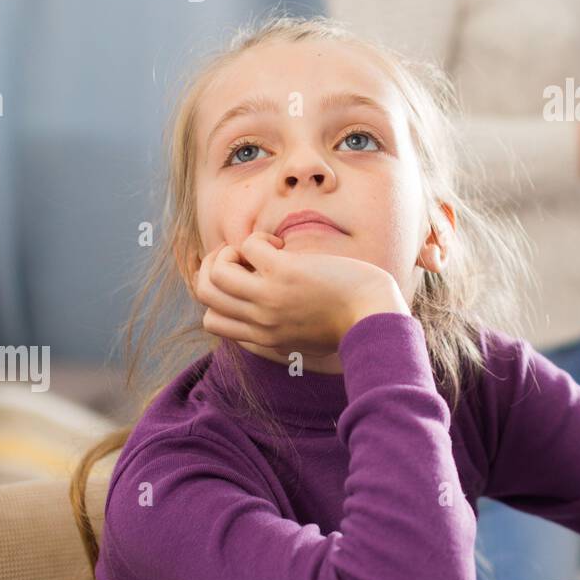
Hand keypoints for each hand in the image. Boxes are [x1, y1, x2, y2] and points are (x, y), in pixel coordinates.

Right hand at [193, 230, 410, 356]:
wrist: (376, 318)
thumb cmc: (350, 323)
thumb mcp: (308, 340)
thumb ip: (284, 335)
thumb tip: (272, 330)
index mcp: (263, 338)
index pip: (212, 321)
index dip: (220, 296)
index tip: (247, 282)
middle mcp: (259, 320)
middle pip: (204, 293)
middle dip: (214, 267)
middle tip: (243, 258)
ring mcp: (268, 297)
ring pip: (214, 273)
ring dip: (230, 253)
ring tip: (260, 251)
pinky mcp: (284, 273)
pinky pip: (248, 247)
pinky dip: (259, 239)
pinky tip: (283, 246)